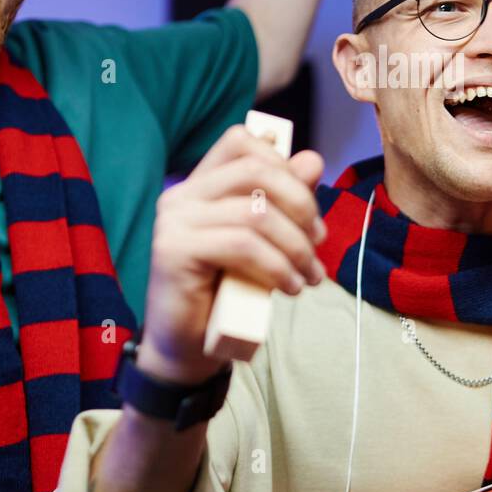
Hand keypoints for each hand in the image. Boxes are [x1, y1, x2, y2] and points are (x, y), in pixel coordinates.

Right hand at [139, 125, 326, 385]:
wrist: (187, 350)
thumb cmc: (227, 294)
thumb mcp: (265, 243)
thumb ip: (284, 201)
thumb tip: (312, 160)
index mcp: (199, 186)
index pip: (241, 142)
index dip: (282, 165)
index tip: (306, 209)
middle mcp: (181, 196)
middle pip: (254, 170)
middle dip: (300, 203)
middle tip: (317, 242)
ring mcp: (174, 222)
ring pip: (255, 212)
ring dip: (295, 245)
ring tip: (308, 275)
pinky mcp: (175, 252)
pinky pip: (242, 245)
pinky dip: (277, 266)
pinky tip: (289, 287)